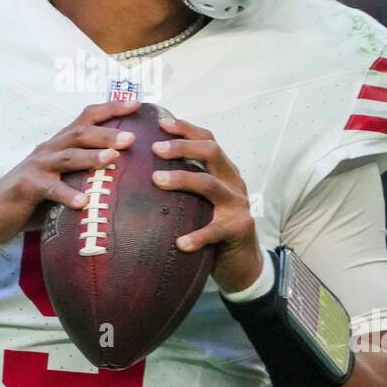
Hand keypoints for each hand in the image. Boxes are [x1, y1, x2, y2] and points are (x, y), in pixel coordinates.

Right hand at [0, 100, 139, 242]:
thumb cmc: (36, 196)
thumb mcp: (63, 178)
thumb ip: (86, 172)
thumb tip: (126, 173)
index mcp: (60, 143)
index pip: (87, 118)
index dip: (110, 109)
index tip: (136, 104)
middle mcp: (50, 149)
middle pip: (80, 133)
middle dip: (106, 133)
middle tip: (131, 138)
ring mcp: (38, 166)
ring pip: (68, 156)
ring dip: (91, 157)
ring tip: (112, 158)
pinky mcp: (28, 185)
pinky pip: (50, 189)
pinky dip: (67, 194)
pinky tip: (83, 202)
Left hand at [150, 116, 263, 294]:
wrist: (243, 262)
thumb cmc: (214, 226)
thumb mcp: (203, 200)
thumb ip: (186, 185)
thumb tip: (143, 171)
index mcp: (224, 171)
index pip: (208, 140)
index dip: (186, 129)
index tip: (160, 124)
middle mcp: (233, 182)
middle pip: (211, 153)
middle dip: (183, 147)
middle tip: (155, 149)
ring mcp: (238, 204)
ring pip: (210, 185)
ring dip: (182, 179)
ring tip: (157, 180)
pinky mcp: (239, 228)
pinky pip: (215, 230)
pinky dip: (197, 235)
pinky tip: (179, 242)